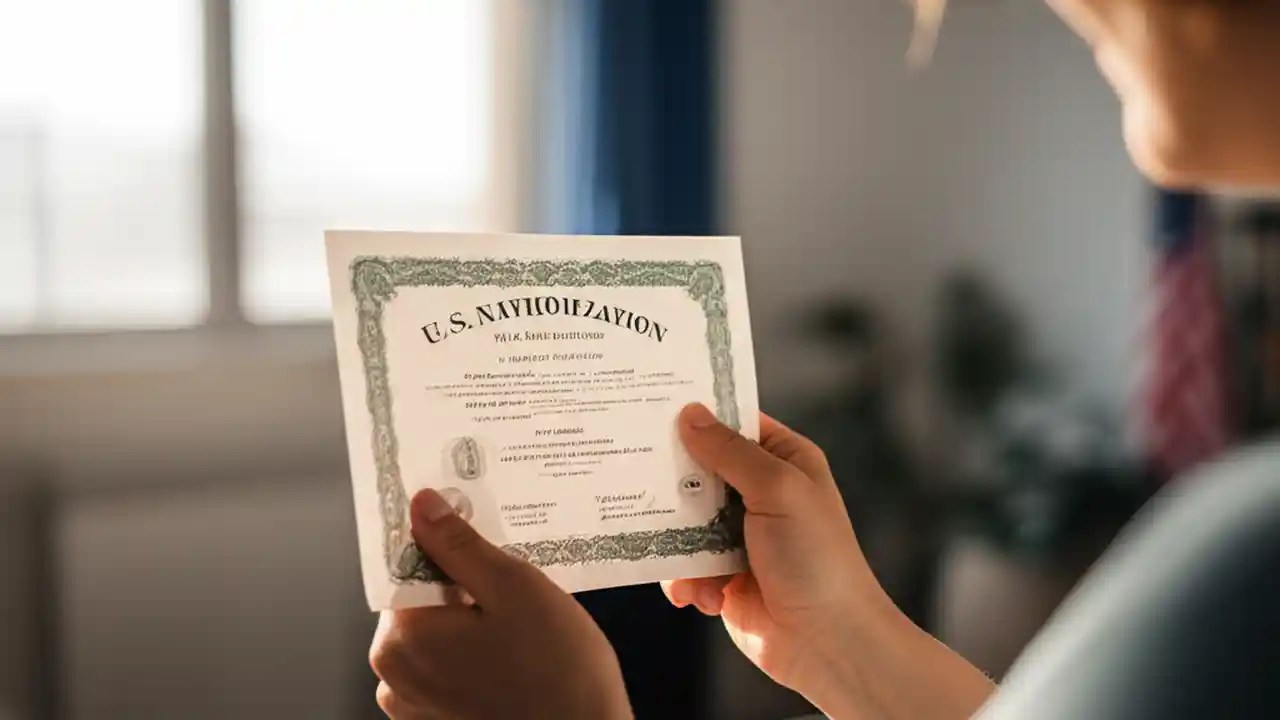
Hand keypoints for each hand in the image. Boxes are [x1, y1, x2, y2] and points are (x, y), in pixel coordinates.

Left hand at [370, 489, 631, 719]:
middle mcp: (393, 675)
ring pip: (434, 634)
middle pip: (417, 600)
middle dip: (459, 584)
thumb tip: (421, 505)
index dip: (443, 542)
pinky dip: (471, 653)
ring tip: (518, 622)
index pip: (404, 565)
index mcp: (402, 636)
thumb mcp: (515, 588)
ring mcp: (413, 705)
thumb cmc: (557, 671)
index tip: (478, 536)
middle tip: (511, 583)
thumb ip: (460, 546)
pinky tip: (512, 652)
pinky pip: (445, 668)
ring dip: (467, 619)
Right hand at [662, 404, 992, 718]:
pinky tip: (702, 596)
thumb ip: (730, 451)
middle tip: (635, 472)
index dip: (699, 414)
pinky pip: (684, 564)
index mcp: (784, 461)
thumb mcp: (777, 489)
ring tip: (680, 557)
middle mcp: (761, 493)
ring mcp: (740, 535)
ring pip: (683, 519)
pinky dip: (686, 580)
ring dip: (677, 539)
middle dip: (673, 479)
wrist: (827, 642)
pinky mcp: (723, 574)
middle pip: (700, 469)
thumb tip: (690, 414)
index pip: (735, 423)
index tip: (654, 405)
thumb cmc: (816, 559)